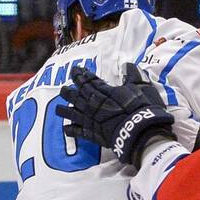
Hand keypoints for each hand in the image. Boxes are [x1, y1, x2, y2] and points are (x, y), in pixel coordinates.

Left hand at [56, 64, 176, 167]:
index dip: (81, 75)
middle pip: (76, 96)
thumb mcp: (141, 86)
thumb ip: (133, 74)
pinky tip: (66, 129)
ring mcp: (90, 119)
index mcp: (103, 91)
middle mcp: (93, 104)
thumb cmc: (140, 106)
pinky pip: (77, 131)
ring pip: (72, 113)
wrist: (138, 130)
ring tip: (58, 108)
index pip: (88, 81)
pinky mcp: (92, 133)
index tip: (76, 70)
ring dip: (64, 110)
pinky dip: (71, 130)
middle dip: (69, 91)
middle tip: (63, 89)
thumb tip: (127, 66)